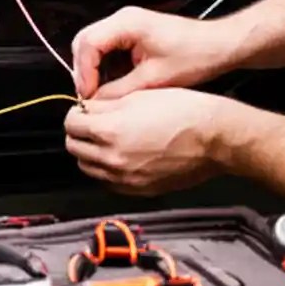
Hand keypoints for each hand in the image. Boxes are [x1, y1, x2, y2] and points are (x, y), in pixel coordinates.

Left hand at [63, 88, 228, 196]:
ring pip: (88, 168)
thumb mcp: (139, 95)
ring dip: (90, 153)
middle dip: (80, 133)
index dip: (76, 113)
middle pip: (75, 147)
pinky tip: (121, 156)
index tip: (84, 110)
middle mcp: (112, 159)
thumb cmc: (184, 111)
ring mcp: (125, 178)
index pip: (71, 124)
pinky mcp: (138, 190)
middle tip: (92, 123)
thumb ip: (105, 104)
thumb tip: (86, 109)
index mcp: (110, 131)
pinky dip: (107, 170)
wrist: (214, 138)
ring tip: (107, 140)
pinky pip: (108, 182)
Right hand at [71, 7, 241, 100]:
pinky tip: (111, 85)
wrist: (220, 46)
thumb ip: (120, 90)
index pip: (88, 44)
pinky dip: (104, 67)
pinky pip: (108, 49)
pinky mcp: (133, 33)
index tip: (88, 94)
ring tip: (98, 94)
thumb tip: (96, 103)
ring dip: (92, 69)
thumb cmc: (195, 55)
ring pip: (93, 45)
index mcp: (126, 23)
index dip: (83, 72)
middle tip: (88, 95)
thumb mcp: (154, 79)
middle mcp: (123, 19)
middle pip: (85, 42)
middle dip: (83, 70)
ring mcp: (127, 25)